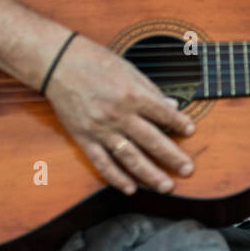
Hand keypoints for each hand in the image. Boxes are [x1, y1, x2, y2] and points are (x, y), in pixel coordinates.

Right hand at [43, 34, 195, 195]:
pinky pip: (103, 163)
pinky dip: (117, 178)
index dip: (179, 123)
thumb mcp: (129, 70)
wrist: (58, 64)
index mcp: (133, 94)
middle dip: (173, 157)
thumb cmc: (95, 62)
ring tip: (166, 186)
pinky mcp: (84, 138)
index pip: (163, 114)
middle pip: (152, 141)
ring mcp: (101, 129)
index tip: (190, 131)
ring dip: (150, 175)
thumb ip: (151, 91)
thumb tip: (172, 107)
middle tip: (188, 170)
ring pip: (130, 157)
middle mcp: (119, 114)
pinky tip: (130, 188)